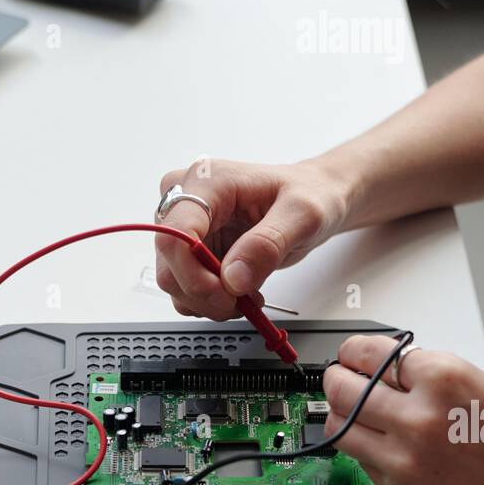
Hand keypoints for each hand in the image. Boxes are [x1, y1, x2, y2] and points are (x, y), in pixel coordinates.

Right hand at [155, 158, 350, 318]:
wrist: (314, 198)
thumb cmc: (310, 195)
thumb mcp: (303, 214)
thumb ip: (267, 244)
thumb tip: (233, 278)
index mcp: (207, 182)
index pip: (173, 236)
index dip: (194, 276)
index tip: (227, 295)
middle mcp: (185, 202)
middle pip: (169, 267)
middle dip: (205, 295)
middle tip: (243, 301)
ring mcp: (185, 228)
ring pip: (174, 283)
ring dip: (209, 302)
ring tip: (248, 294)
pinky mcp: (190, 250)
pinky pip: (186, 289)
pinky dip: (210, 301)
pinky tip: (238, 291)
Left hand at [323, 334, 483, 484]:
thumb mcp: (478, 386)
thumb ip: (429, 375)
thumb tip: (384, 367)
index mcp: (443, 379)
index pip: (370, 353)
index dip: (355, 351)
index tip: (350, 354)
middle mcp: (417, 418)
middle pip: (343, 388)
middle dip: (336, 378)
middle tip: (338, 377)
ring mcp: (402, 459)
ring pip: (339, 426)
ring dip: (338, 413)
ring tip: (347, 410)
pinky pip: (360, 461)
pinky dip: (362, 447)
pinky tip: (377, 442)